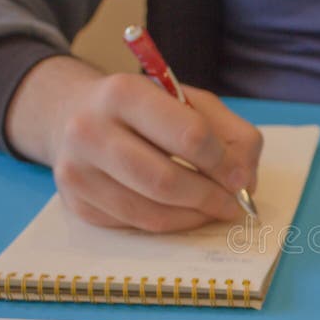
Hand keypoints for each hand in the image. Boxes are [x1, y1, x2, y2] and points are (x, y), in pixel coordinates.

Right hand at [6, 56, 261, 231]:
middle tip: (232, 204)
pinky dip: (170, 224)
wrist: (75, 115)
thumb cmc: (148, 110)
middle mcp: (89, 130)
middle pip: (165, 181)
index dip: (223, 162)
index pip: (189, 135)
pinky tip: (183, 211)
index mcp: (124, 92)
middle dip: (210, 198)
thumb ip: (231, 134)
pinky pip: (135, 226)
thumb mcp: (192, 103)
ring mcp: (76, 170)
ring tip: (213, 209)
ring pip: (150, 212)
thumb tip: (244, 181)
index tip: (239, 177)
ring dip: (194, 217)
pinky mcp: (76, 203)